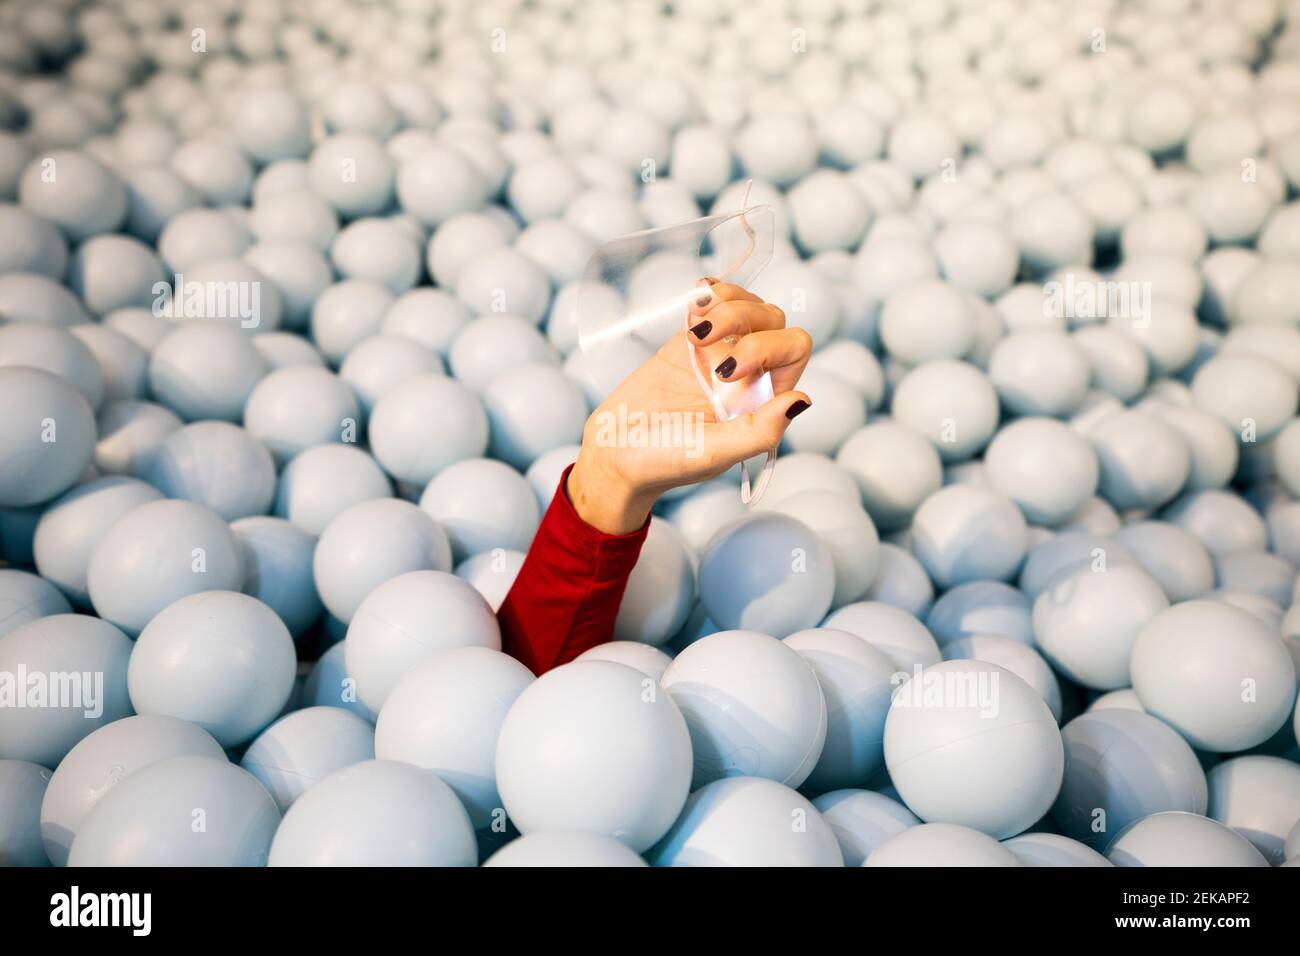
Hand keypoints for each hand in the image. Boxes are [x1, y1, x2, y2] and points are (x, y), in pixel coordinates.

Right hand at [568, 280, 812, 533]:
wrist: (616, 449)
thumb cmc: (666, 459)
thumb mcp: (715, 453)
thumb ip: (761, 430)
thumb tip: (802, 400)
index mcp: (764, 399)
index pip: (794, 350)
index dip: (770, 346)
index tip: (725, 370)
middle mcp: (749, 374)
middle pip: (773, 319)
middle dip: (742, 319)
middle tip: (700, 342)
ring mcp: (720, 352)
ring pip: (747, 304)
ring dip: (726, 302)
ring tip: (693, 328)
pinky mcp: (691, 341)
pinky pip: (713, 303)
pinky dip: (709, 293)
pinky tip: (692, 305)